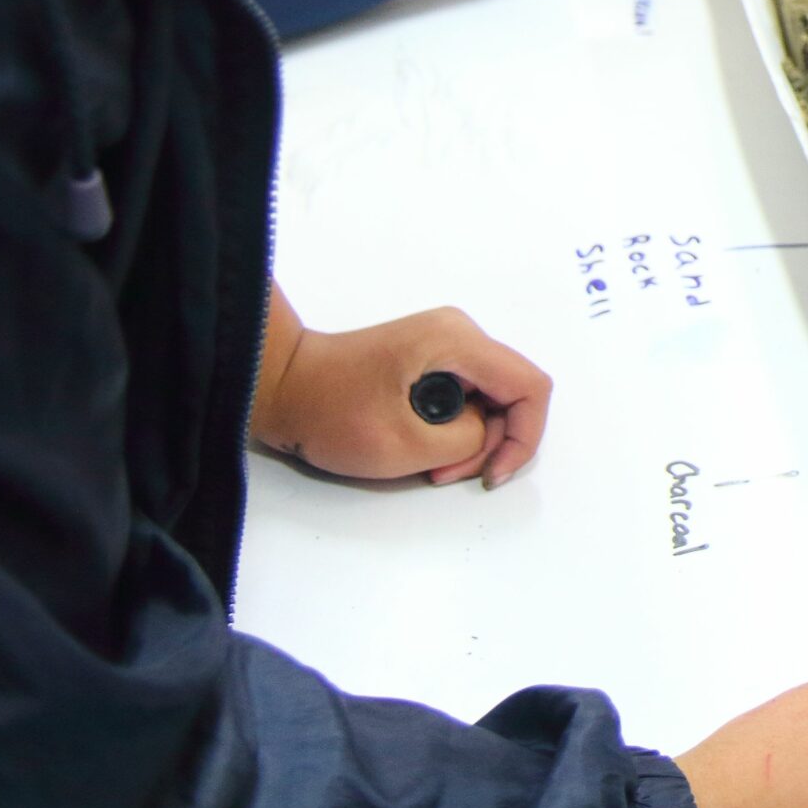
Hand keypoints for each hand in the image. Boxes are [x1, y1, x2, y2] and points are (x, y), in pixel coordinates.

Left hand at [251, 303, 552, 487]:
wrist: (278, 387)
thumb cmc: (330, 413)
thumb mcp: (403, 444)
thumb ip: (465, 440)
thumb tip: (481, 432)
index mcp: (457, 342)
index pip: (529, 387)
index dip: (524, 437)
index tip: (492, 474)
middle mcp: (459, 334)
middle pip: (511, 394)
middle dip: (489, 443)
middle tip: (443, 473)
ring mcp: (444, 343)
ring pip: (489, 399)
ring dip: (469, 440)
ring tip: (429, 465)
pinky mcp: (429, 357)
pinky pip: (466, 397)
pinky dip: (455, 429)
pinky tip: (424, 447)